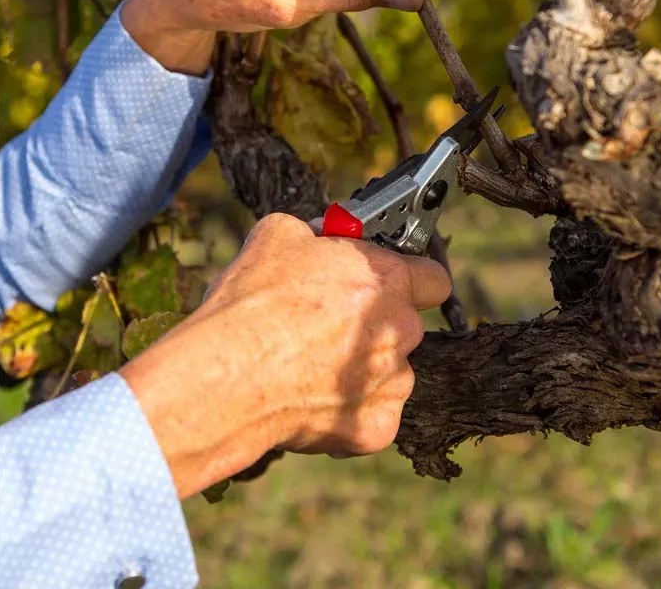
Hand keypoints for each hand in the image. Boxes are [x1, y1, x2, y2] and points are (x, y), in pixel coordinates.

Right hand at [120, 214, 450, 498]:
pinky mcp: (375, 428)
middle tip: (331, 324)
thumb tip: (317, 235)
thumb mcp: (278, 234)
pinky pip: (372, 415)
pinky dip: (348, 411)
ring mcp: (393, 382)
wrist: (227, 377)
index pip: (433, 278)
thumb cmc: (252, 304)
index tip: (390, 283)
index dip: (411, 279)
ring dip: (364, 368)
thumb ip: (314, 232)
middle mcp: (401, 330)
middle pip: (405, 326)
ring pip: (391, 372)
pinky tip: (311, 399)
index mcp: (388, 279)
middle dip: (376, 324)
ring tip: (312, 365)